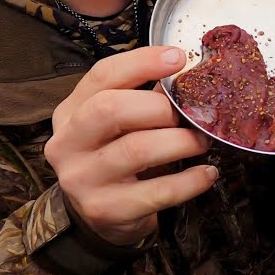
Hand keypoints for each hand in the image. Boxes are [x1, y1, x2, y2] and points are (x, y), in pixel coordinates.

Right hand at [45, 46, 214, 246]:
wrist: (101, 216)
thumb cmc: (116, 156)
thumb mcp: (119, 124)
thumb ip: (146, 98)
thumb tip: (190, 76)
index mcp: (71, 112)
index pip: (102, 76)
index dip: (141, 63)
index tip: (178, 58)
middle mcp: (67, 144)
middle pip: (111, 109)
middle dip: (160, 107)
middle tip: (190, 114)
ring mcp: (82, 180)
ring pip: (137, 150)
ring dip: (181, 142)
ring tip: (202, 141)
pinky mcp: (105, 211)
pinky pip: (157, 191)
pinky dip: (190, 180)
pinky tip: (206, 173)